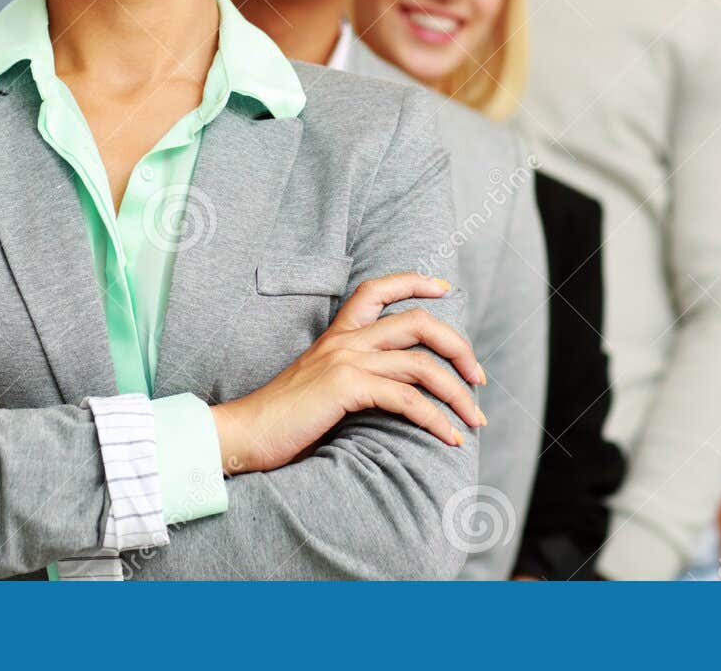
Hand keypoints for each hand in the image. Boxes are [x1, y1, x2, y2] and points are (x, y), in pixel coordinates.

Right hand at [210, 272, 484, 474]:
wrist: (242, 434)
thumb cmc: (281, 419)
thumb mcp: (319, 386)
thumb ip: (352, 376)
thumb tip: (392, 390)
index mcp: (337, 335)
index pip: (376, 289)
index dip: (414, 282)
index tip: (444, 288)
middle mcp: (345, 340)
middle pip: (417, 322)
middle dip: (458, 347)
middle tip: (478, 376)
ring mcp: (346, 360)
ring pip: (422, 364)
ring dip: (457, 392)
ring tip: (474, 418)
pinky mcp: (346, 387)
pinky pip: (407, 398)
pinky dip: (436, 418)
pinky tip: (449, 437)